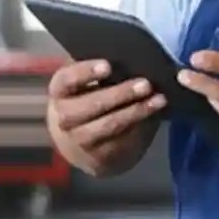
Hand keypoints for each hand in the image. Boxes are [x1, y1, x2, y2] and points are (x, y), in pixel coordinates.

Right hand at [46, 60, 166, 175]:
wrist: (80, 144)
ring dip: (135, 112)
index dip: (85, 72)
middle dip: (119, 95)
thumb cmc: (90, 99)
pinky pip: (120, 142)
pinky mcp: (97, 158)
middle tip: (146, 84)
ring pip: (108, 125)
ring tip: (159, 100)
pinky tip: (155, 115)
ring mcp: (79, 140)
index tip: (108, 66)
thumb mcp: (88, 84)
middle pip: (89, 105)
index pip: (66, 80)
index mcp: (60, 91)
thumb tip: (134, 60)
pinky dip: (140, 127)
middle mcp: (63, 117)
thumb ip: (103, 74)